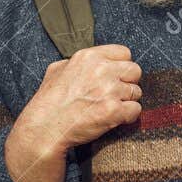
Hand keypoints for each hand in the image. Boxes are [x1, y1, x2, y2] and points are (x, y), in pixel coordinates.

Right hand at [6, 45, 142, 181]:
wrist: (44, 129)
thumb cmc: (48, 102)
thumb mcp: (56, 70)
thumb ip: (76, 62)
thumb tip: (90, 62)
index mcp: (88, 57)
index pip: (124, 52)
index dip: (121, 66)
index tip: (115, 76)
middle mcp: (101, 70)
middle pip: (135, 70)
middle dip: (128, 82)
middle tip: (115, 94)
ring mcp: (109, 90)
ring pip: (136, 92)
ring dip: (127, 101)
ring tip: (110, 108)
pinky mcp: (114, 111)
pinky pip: (136, 110)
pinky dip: (128, 116)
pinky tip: (115, 119)